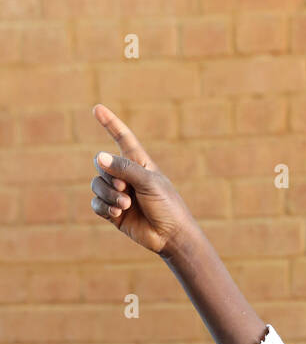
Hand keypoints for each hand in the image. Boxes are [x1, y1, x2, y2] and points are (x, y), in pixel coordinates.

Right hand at [90, 104, 195, 255]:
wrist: (171, 235)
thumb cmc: (167, 205)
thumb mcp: (148, 181)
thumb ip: (124, 168)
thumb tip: (99, 157)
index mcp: (138, 163)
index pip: (122, 138)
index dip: (110, 123)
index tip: (97, 108)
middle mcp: (126, 176)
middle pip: (101, 164)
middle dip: (110, 176)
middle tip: (126, 189)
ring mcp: (118, 194)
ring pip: (96, 184)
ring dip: (108, 193)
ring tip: (125, 204)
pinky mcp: (113, 212)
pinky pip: (96, 203)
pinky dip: (104, 206)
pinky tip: (117, 212)